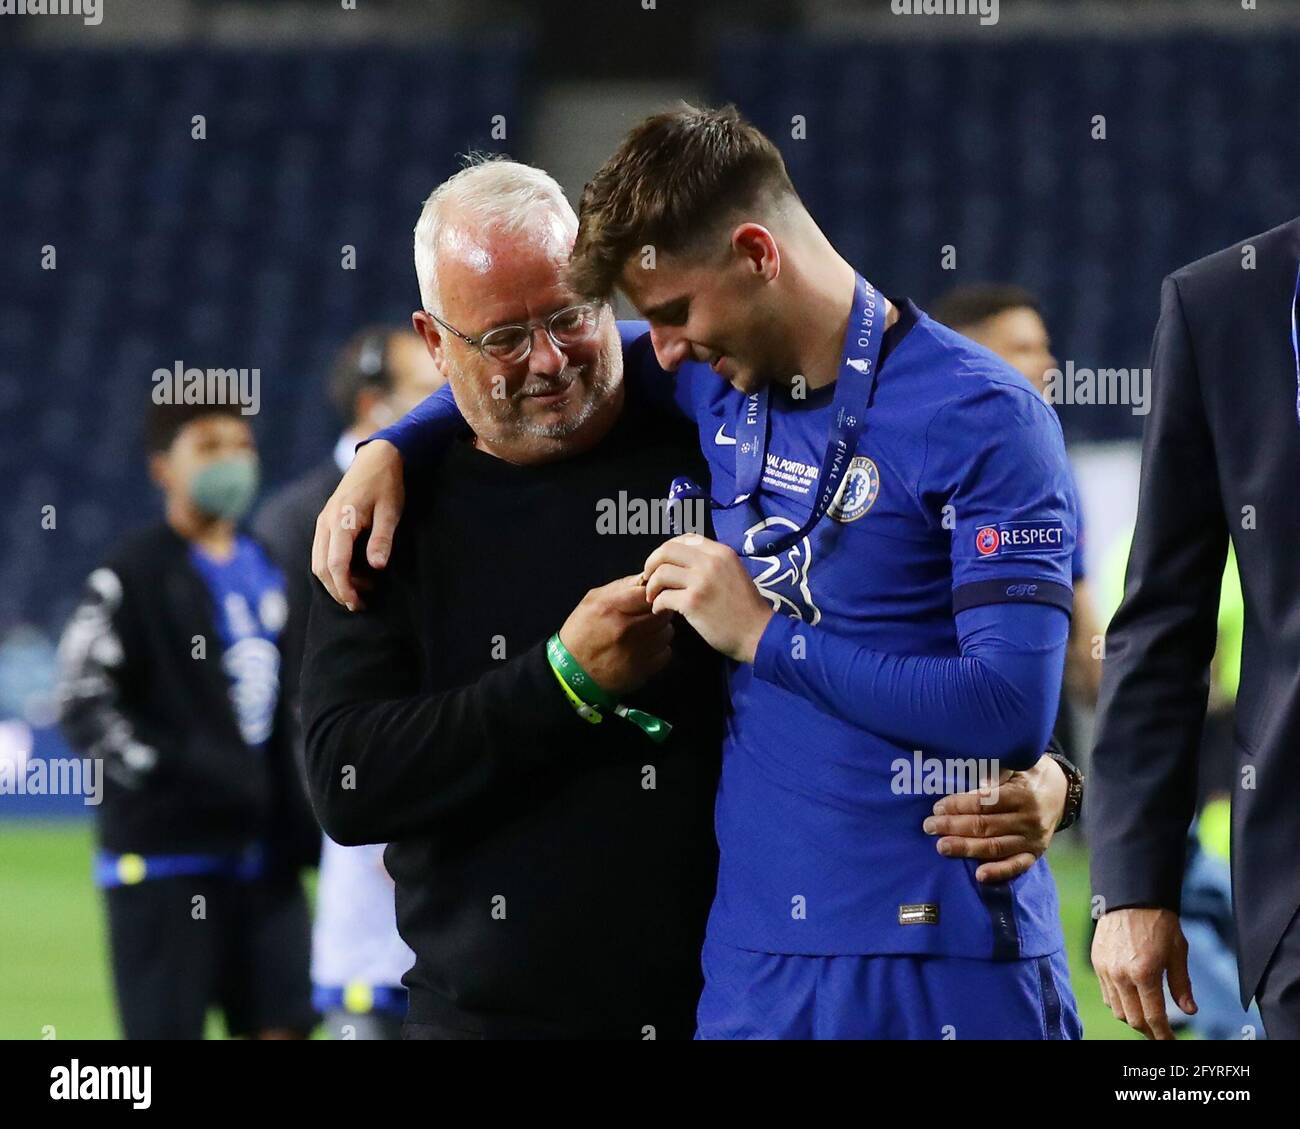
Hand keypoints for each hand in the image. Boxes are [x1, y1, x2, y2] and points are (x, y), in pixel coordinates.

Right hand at [311, 440, 404, 609]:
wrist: (376, 457)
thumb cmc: (387, 484)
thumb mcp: (391, 511)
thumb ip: (383, 538)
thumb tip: (376, 566)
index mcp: (342, 520)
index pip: (336, 564)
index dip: (345, 588)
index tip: (358, 603)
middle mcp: (326, 522)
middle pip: (321, 567)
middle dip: (338, 590)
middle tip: (360, 604)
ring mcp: (323, 522)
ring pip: (318, 561)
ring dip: (335, 581)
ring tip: (361, 590)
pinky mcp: (326, 522)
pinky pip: (321, 552)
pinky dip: (333, 568)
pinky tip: (354, 574)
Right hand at [558, 576, 674, 696]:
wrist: (571, 671)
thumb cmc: (581, 631)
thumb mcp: (593, 600)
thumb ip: (621, 587)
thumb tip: (647, 578)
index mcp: (610, 608)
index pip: (648, 592)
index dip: (652, 593)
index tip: (649, 598)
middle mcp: (624, 629)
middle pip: (662, 612)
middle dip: (659, 611)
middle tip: (649, 615)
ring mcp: (634, 651)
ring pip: (667, 633)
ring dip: (660, 630)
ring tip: (646, 632)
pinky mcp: (641, 670)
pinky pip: (665, 653)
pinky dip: (659, 650)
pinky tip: (645, 649)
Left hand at [641, 534, 773, 662]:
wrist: (758, 633)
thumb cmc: (746, 607)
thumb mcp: (733, 573)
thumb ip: (712, 563)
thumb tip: (683, 561)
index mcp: (721, 552)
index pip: (685, 539)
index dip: (668, 550)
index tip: (663, 564)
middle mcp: (710, 561)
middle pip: (666, 551)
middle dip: (651, 563)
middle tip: (649, 579)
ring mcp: (701, 581)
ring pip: (661, 572)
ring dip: (651, 586)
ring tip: (653, 597)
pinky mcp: (692, 602)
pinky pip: (662, 597)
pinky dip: (656, 604)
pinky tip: (660, 610)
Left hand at [923, 754, 1067, 882]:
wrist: (1061, 791)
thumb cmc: (1029, 775)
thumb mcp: (1017, 764)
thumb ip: (996, 770)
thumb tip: (975, 778)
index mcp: (1022, 794)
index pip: (985, 802)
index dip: (959, 805)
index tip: (938, 807)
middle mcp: (1029, 819)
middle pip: (986, 826)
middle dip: (954, 827)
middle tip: (929, 826)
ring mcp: (1032, 839)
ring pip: (995, 847)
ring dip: (966, 848)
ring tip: (942, 847)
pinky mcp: (1035, 854)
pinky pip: (1016, 866)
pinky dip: (998, 872)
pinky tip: (979, 876)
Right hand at [1092, 908, 1195, 1039]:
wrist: (1130, 897)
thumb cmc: (1158, 922)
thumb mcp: (1177, 952)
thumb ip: (1181, 984)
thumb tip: (1190, 1010)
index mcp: (1144, 973)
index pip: (1153, 1017)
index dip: (1163, 1035)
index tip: (1170, 1042)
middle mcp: (1121, 975)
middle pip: (1133, 1019)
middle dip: (1148, 1030)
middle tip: (1160, 1033)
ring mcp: (1105, 969)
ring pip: (1117, 1010)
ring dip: (1133, 1018)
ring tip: (1146, 1016)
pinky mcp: (1097, 962)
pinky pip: (1107, 994)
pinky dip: (1119, 1003)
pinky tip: (1131, 999)